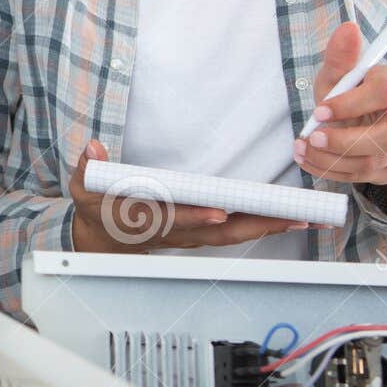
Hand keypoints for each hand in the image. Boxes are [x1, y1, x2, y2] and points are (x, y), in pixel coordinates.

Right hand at [68, 141, 311, 252]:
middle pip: (219, 232)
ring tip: (302, 216)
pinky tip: (286, 219)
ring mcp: (189, 234)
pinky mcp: (200, 233)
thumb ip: (89, 167)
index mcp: (146, 219)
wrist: (102, 239)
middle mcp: (174, 231)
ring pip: (232, 236)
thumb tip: (93, 147)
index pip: (173, 219)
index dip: (195, 217)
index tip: (218, 213)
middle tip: (290, 216)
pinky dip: (261, 227)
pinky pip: (234, 233)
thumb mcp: (84, 187)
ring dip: (267, 227)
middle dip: (255, 225)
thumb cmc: (97, 209)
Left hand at [294, 21, 386, 188]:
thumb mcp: (339, 74)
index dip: (351, 104)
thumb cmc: (348, 94)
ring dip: (330, 159)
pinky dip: (330, 171)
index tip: (319, 109)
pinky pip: (362, 177)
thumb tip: (347, 28)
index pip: (384, 93)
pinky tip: (308, 160)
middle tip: (310, 137)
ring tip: (301, 149)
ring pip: (373, 161)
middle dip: (343, 141)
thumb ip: (340, 56)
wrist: (360, 123)